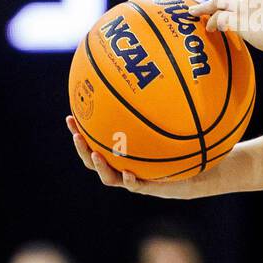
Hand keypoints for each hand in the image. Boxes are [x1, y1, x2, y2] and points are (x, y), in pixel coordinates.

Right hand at [65, 116, 210, 198]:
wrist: (192, 172)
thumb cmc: (179, 144)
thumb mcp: (167, 121)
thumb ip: (157, 104)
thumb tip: (154, 75)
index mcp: (119, 151)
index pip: (93, 140)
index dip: (79, 130)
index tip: (70, 117)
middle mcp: (121, 164)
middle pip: (92, 159)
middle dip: (82, 148)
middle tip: (77, 134)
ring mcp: (131, 178)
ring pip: (108, 176)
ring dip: (99, 166)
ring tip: (96, 155)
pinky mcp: (145, 187)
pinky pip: (134, 186)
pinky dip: (130, 180)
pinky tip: (129, 173)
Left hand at [191, 0, 262, 58]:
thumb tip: (261, 17)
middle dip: (213, 1)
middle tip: (201, 6)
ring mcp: (243, 3)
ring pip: (218, 4)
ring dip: (207, 10)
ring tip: (197, 15)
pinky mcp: (237, 17)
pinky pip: (218, 18)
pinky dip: (213, 23)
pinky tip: (211, 28)